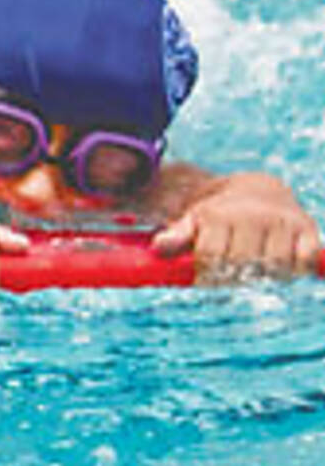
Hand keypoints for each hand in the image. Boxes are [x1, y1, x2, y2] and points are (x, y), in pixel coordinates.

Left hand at [154, 174, 321, 279]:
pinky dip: (296, 269)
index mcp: (221, 215)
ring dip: (265, 274)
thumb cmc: (219, 213)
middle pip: (243, 264)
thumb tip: (159, 247)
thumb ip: (176, 235)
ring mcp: (282, 221)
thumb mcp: (194, 220)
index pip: (212, 257)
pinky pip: (305, 259)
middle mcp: (253, 216)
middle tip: (231, 273)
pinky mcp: (307, 228)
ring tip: (254, 268)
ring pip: (275, 265)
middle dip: (234, 275)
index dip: (207, 273)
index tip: (208, 275)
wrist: (258, 189)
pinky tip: (282, 265)